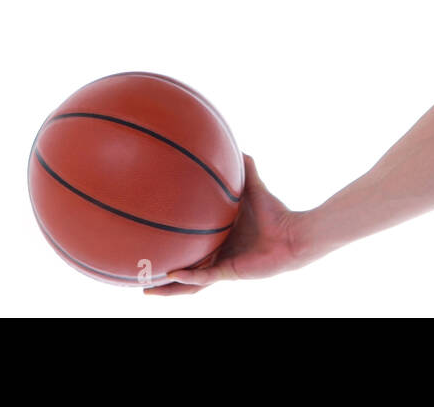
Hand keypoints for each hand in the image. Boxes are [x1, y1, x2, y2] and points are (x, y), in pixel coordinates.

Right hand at [144, 153, 309, 295]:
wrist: (293, 233)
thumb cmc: (276, 213)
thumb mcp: (253, 187)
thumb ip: (246, 168)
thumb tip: (238, 144)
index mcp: (220, 241)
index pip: (191, 250)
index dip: (172, 252)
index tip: (151, 247)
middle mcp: (219, 256)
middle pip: (185, 274)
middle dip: (162, 280)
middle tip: (140, 278)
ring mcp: (224, 266)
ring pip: (191, 284)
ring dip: (170, 289)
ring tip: (148, 290)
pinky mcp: (232, 273)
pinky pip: (206, 277)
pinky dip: (189, 278)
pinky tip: (173, 275)